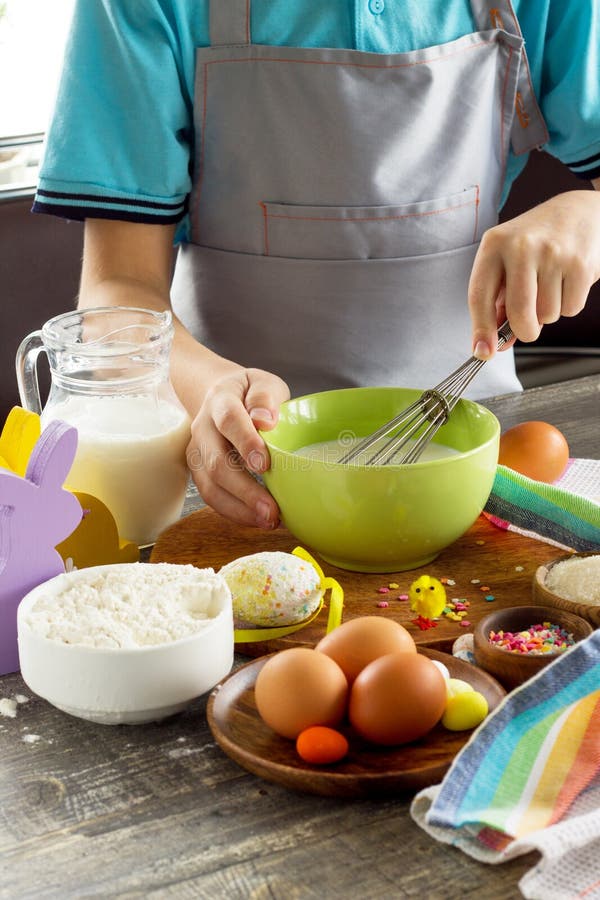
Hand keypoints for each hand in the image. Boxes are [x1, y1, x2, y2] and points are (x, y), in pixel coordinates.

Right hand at [187, 368, 289, 527]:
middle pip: (216, 462)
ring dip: (239, 508)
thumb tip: (266, 421)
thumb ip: (265, 397)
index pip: (229, 420)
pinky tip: (258, 519)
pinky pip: (212, 496)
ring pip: (210, 486)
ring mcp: (198, 452)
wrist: (222, 397)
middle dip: (244, 490)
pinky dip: (235, 512)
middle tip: (272, 509)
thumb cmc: (250, 393)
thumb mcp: (263, 382)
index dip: (245, 442)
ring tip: (268, 521)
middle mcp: (203, 428)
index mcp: (220, 400)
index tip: (264, 464)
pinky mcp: (199, 472)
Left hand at [468, 188, 599, 357]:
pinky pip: (571, 309)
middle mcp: (521, 246)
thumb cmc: (535, 241)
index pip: (479, 296)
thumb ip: (498, 303)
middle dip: (524, 331)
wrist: (579, 210)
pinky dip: (568, 305)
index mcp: (494, 244)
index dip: (480, 330)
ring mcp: (553, 254)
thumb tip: (495, 345)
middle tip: (528, 328)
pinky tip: (566, 282)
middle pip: (518, 313)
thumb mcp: (507, 261)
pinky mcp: (580, 264)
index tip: (482, 352)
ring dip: (548, 313)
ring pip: (547, 315)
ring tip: (550, 286)